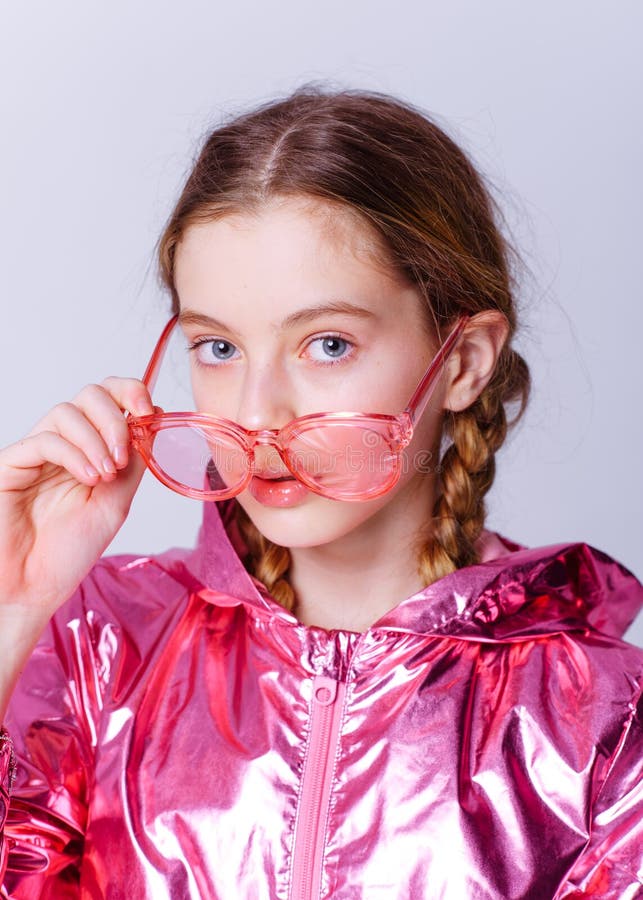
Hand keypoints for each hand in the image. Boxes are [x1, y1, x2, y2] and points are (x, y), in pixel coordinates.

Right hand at [0, 377, 151, 621]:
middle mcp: (64, 445)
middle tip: (124, 455)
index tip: (149, 411)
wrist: (33, 588)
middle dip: (115, 417)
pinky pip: (44, 439)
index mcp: (90, 450)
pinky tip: (88, 478)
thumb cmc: (68, 552)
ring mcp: (36, 453)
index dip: (131, 392)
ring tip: (106, 475)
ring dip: (96, 439)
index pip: (109, 399)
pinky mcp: (11, 464)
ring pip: (66, 411)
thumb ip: (135, 462)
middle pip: (89, 395)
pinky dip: (74, 453)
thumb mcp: (116, 503)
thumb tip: (155, 419)